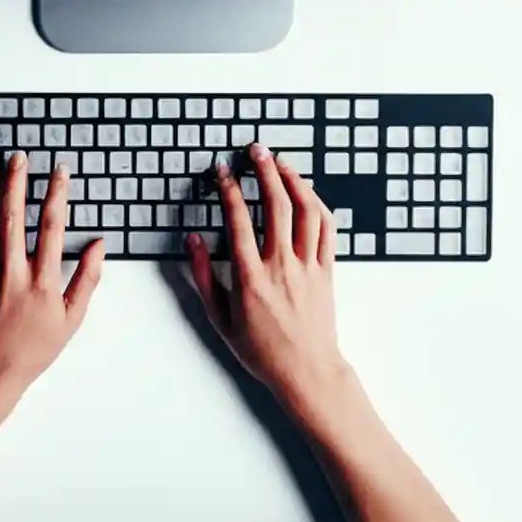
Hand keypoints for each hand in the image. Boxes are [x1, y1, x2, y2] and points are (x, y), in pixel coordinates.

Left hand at [0, 155, 105, 420]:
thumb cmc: (34, 348)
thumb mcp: (72, 319)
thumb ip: (87, 278)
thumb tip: (100, 244)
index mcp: (42, 282)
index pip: (52, 227)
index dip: (57, 194)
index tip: (60, 172)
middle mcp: (11, 274)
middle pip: (13, 216)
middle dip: (17, 181)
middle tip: (20, 157)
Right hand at [186, 143, 347, 405]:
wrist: (306, 371)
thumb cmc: (261, 350)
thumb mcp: (220, 318)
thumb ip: (205, 276)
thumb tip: (194, 241)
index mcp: (251, 277)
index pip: (237, 220)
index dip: (228, 190)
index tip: (221, 171)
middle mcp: (281, 266)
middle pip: (276, 205)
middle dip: (264, 171)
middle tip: (255, 151)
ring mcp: (308, 266)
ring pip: (306, 211)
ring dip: (294, 181)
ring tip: (281, 163)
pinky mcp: (327, 270)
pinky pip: (326, 228)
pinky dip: (318, 204)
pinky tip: (307, 193)